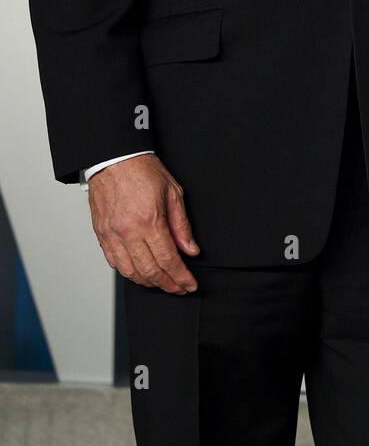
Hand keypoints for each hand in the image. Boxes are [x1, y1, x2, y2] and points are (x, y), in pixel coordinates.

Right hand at [87, 154, 199, 293]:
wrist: (114, 158)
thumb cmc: (143, 170)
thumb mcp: (173, 192)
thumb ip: (182, 225)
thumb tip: (190, 249)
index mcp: (149, 221)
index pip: (168, 260)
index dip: (181, 277)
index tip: (189, 284)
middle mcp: (128, 232)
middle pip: (150, 271)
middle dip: (167, 284)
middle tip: (179, 288)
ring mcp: (112, 234)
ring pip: (130, 272)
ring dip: (148, 282)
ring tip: (162, 282)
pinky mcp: (102, 234)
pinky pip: (114, 262)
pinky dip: (129, 272)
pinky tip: (140, 272)